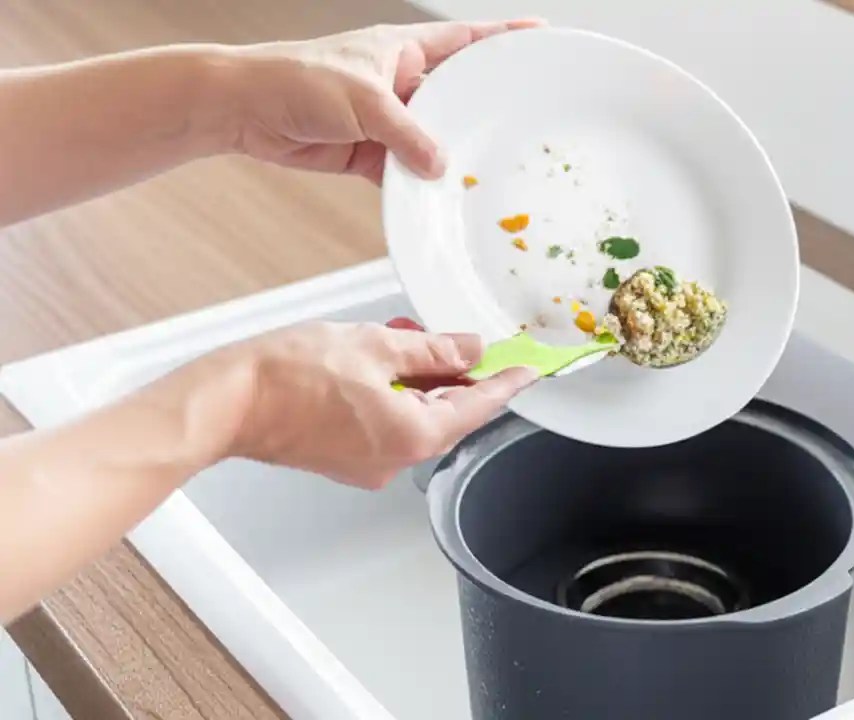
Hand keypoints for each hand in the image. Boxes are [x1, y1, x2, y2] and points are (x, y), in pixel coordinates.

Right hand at [176, 319, 535, 487]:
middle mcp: (396, 459)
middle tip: (447, 337)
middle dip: (449, 372)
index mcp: (413, 434)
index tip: (530, 371)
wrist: (225, 402)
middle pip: (448, 412)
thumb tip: (469, 350)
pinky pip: (386, 424)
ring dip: (415, 379)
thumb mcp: (375, 345)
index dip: (507, 382)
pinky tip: (372, 364)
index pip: (480, 406)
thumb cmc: (285, 376)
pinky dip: (390, 394)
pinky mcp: (346, 459)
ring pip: (415, 416)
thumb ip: (432, 350)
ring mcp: (369, 464)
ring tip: (395, 340)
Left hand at [226, 19, 543, 182]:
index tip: (540, 36)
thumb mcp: (363, 101)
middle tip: (521, 125)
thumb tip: (440, 166)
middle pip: (454, 97)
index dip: (503, 37)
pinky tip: (434, 196)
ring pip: (431, 139)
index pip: (465, 41)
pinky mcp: (366, 152)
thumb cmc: (294, 79)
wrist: (242, 109)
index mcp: (402, 50)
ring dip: (447, 157)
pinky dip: (415, 184)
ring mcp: (384, 119)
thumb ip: (406, 135)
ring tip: (481, 173)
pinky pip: (403, 170)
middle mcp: (398, 82)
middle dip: (483, 111)